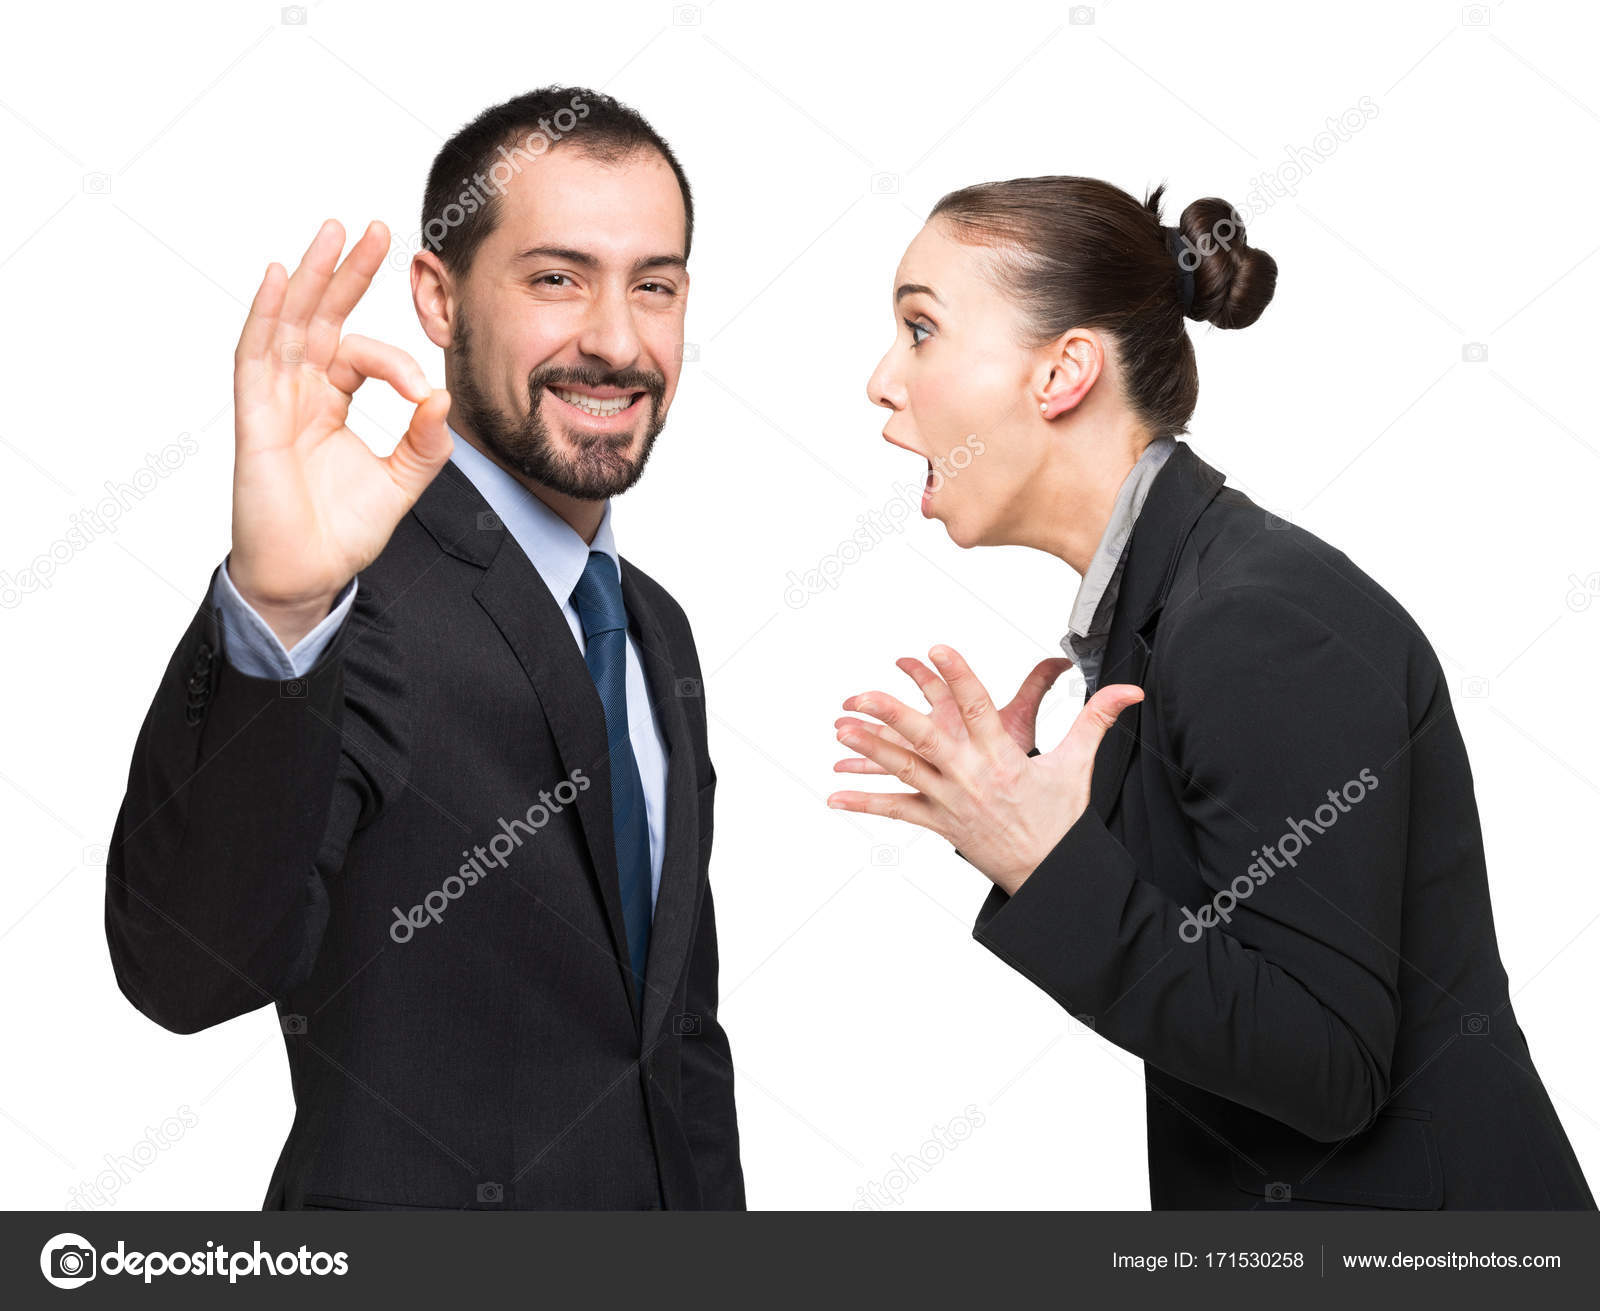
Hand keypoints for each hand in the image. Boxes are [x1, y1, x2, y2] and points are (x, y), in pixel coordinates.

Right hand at [230, 219, 452, 646]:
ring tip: (333, 231)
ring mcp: (273, 399)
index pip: (360, 353)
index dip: (395, 361)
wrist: (309, 576)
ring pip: (289, 322)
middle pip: (320, 316)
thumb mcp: (402, 480)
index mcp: (330, 401)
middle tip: (374, 227)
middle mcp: (299, 391)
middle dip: (346, 270)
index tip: (422, 390)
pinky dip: (265, 314)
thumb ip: (425, 440)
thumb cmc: (344, 531)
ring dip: (309, 275)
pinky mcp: (254, 416)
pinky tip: (277, 275)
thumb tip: (440, 394)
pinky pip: (254, 355)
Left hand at [826, 646, 1142, 894]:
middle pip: (927, 740)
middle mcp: (973, 778)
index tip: (935, 650)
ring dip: (870, 750)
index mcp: (1004, 758)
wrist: (1050, 873)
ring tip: (840, 729)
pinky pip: (897, 811)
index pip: (978, 709)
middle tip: (861, 694)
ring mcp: (952, 802)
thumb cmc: (1061, 816)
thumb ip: (1098, 718)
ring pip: (905, 771)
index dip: (957, 677)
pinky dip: (865, 802)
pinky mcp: (939, 823)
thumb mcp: (1080, 764)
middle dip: (892, 716)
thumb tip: (1132, 690)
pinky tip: (834, 794)